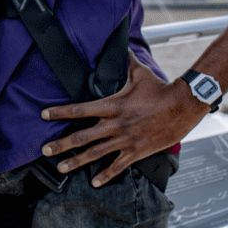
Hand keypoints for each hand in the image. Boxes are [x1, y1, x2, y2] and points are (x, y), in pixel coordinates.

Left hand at [40, 52, 209, 187]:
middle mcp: (116, 124)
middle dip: (62, 144)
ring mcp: (126, 139)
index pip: (80, 109)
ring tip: (60, 168)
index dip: (60, 112)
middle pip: (83, 136)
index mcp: (113, 105)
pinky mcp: (137, 151)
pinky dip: (106, 175)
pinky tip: (94, 182)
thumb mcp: (140, 73)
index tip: (44, 114)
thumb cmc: (161, 89)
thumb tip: (121, 45)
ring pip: (96, 153)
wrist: (183, 106)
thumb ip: (126, 62)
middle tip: (44, 149)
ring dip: (76, 161)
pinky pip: (118, 166)